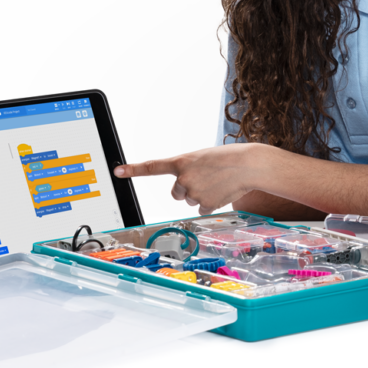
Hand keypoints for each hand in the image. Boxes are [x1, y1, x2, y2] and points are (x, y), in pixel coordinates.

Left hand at [114, 143, 267, 214]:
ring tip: (218, 182)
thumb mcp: (203, 158)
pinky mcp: (205, 204)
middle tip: (207, 179)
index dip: (133, 169)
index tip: (117, 171)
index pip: (152, 166)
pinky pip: (202, 209)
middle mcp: (184, 177)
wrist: (250, 165)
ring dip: (202, 194)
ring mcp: (193, 192)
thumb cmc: (229, 158)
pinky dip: (212, 203)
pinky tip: (222, 192)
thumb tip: (184, 187)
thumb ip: (188, 169)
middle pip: (177, 192)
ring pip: (190, 200)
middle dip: (188, 188)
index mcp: (182, 161)